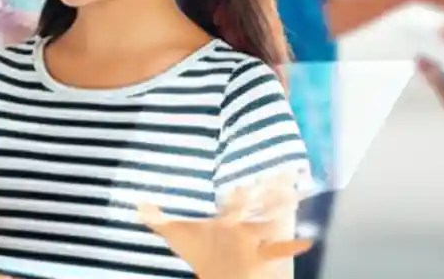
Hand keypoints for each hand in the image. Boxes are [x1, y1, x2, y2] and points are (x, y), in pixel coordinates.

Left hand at [139, 171, 310, 278]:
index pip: (233, 203)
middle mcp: (243, 226)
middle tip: (279, 174)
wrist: (219, 273)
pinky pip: (280, 250)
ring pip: (271, 222)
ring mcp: (254, 240)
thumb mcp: (177, 234)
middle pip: (257, 206)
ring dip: (282, 211)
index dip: (238, 195)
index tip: (244, 181)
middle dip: (266, 193)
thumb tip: (136, 203)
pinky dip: (292, 246)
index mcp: (226, 219)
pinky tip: (307, 241)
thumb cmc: (200, 253)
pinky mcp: (263, 256)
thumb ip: (158, 218)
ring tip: (296, 196)